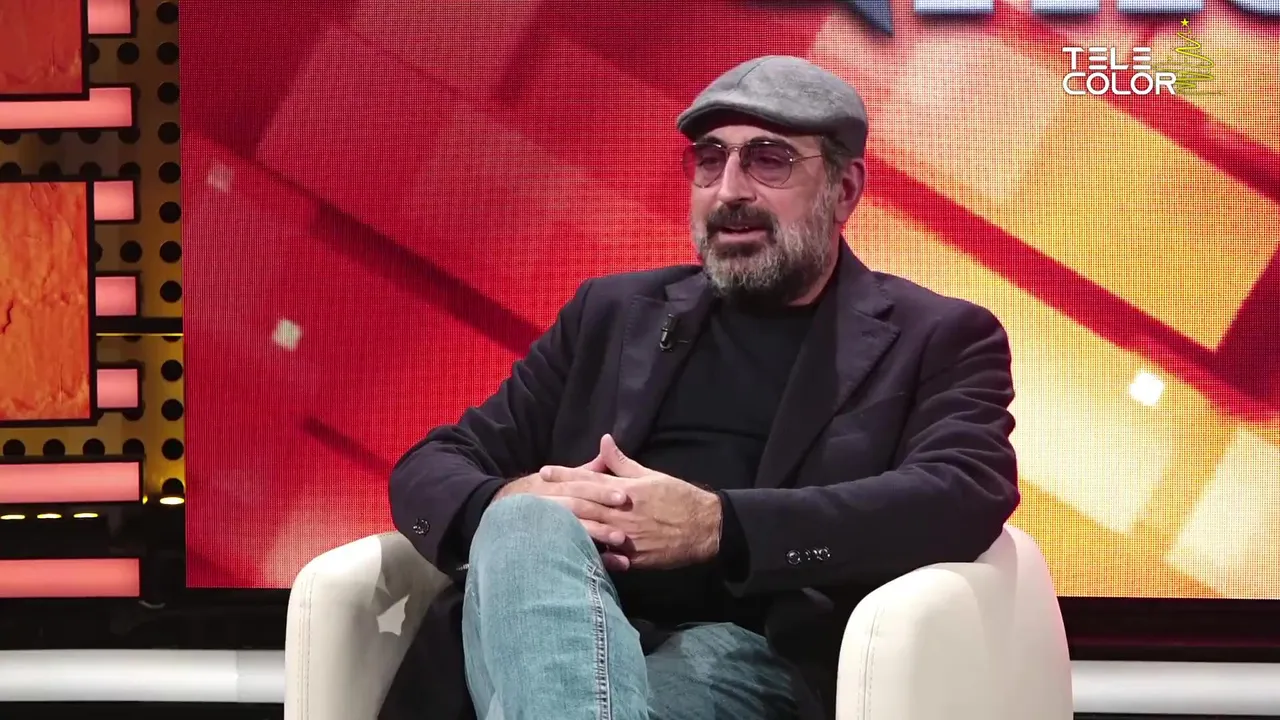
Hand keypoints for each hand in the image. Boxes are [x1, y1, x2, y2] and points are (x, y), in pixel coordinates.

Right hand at [494, 454, 632, 570]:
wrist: (502, 517)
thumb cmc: (537, 495)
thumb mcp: (556, 479)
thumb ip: (583, 471)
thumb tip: (605, 449)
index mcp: (553, 487)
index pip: (579, 487)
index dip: (601, 491)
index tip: (623, 495)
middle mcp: (550, 506)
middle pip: (577, 508)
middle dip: (601, 513)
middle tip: (626, 516)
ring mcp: (549, 528)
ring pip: (574, 531)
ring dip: (598, 536)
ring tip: (620, 541)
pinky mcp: (550, 548)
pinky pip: (572, 554)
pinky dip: (595, 559)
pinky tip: (613, 564)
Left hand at [540, 434, 721, 570]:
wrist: (705, 528)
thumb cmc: (678, 497)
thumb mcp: (652, 476)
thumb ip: (623, 463)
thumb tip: (604, 442)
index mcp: (627, 490)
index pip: (590, 479)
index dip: (566, 475)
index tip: (545, 471)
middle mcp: (623, 513)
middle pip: (584, 505)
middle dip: (558, 499)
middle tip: (534, 494)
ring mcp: (626, 537)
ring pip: (590, 530)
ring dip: (566, 526)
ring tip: (543, 523)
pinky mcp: (633, 557)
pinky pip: (606, 556)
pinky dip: (588, 553)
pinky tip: (569, 552)